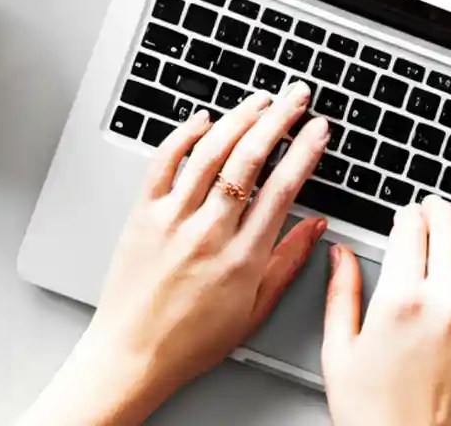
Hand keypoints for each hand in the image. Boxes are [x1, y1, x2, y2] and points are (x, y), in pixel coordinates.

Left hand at [19, 82, 329, 425]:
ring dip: (239, 118)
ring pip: (209, 152)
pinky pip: (163, 163)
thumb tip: (316, 226)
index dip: (304, 151)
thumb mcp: (254, 309)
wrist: (132, 354)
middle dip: (279, 119)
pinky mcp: (142, 214)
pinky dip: (183, 135)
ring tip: (261, 100)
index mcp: (242, 256)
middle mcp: (208, 231)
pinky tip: (202, 119)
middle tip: (297, 96)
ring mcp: (172, 218)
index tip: (319, 129)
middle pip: (249, 158)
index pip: (283, 187)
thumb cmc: (191, 341)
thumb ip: (288, 262)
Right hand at [321, 195, 450, 425]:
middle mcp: (445, 305)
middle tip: (429, 206)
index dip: (406, 215)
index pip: (411, 232)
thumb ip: (340, 294)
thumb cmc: (373, 415)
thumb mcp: (339, 351)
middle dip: (439, 211)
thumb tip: (338, 256)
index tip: (402, 214)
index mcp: (401, 302)